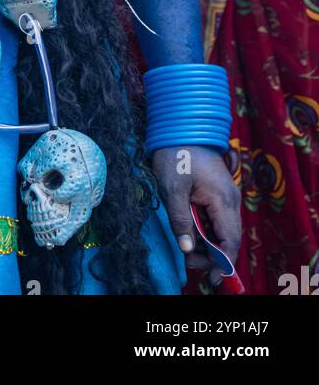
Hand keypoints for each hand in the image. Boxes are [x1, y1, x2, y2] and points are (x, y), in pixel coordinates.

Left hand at [152, 146, 240, 285]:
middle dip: (211, 256)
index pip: (230, 241)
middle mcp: (231, 200)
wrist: (182, 124)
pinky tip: (190, 231)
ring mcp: (227, 196)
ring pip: (222, 230)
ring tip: (186, 247)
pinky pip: (217, 219)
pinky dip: (206, 230)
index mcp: (223, 200)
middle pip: (228, 239)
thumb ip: (180, 220)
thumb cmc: (176, 153)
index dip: (222, 263)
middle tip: (188, 261)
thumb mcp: (172, 187)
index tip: (209, 278)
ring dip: (207, 244)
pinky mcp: (219, 193)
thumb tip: (187, 249)